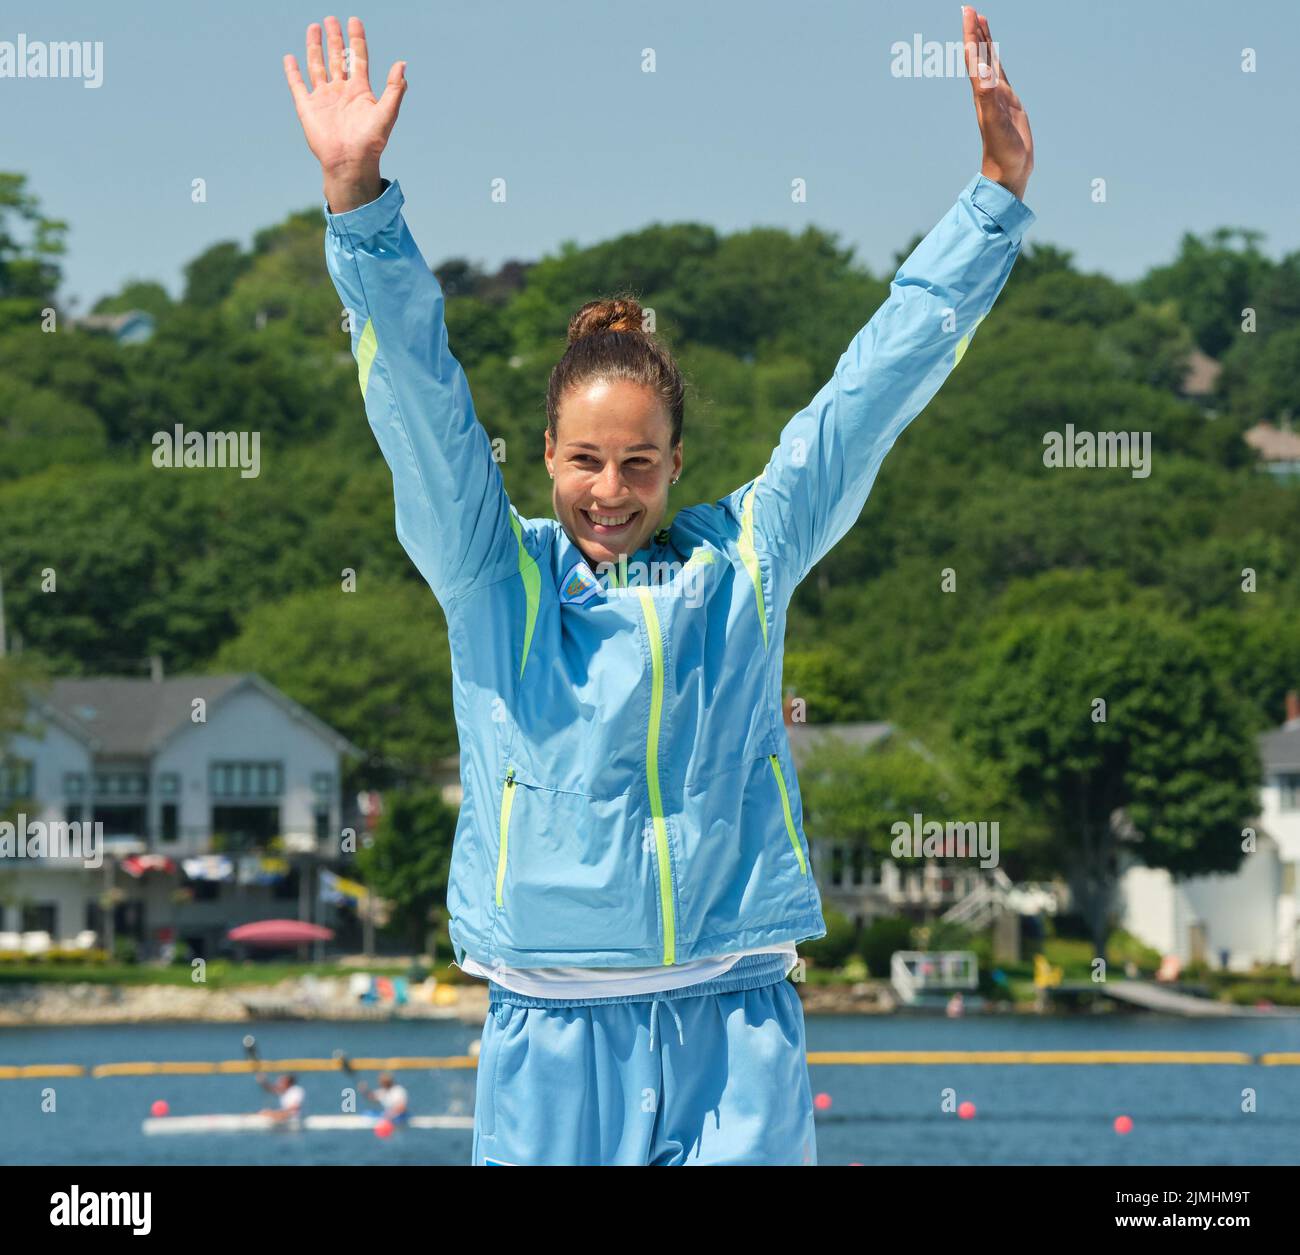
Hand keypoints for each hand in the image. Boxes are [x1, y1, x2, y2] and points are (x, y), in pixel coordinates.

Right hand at [283, 15, 406, 211]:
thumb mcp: (386, 113)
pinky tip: (290, 58)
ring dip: (315, 48)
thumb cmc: (371, 142)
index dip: (356, 39)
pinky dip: (293, 72)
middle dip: (335, 39)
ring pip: (317, 66)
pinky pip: (298, 85)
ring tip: (314, 28)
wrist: (350, 162)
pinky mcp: (307, 108)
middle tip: (331, 20)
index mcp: (359, 91)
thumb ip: (394, 89)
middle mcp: (341, 91)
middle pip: (337, 58)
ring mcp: (324, 98)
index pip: (358, 57)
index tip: (354, 21)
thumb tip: (402, 63)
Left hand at [961, 7, 1032, 202]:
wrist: (1008, 171)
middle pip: (978, 56)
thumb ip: (988, 99)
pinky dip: (996, 61)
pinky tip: (993, 55)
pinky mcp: (1007, 102)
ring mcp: (997, 96)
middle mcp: (986, 92)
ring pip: (988, 62)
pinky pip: (1000, 74)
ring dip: (983, 43)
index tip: (968, 12)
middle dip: (974, 32)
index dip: (971, 34)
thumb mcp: (996, 124)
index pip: (974, 58)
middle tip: (970, 9)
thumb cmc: (1002, 152)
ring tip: (981, 22)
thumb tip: (981, 74)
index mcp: (982, 94)